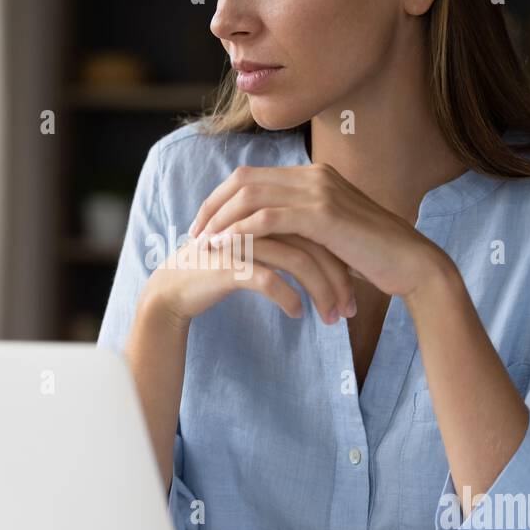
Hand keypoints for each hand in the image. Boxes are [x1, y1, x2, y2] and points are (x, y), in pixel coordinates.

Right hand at [141, 228, 356, 325]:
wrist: (174, 289)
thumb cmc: (222, 271)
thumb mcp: (260, 250)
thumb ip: (288, 241)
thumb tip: (332, 257)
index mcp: (269, 210)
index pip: (319, 228)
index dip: (342, 258)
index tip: (355, 290)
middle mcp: (258, 219)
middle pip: (314, 242)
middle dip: (338, 279)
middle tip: (350, 310)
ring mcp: (244, 239)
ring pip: (298, 261)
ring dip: (320, 293)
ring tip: (331, 319)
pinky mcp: (229, 264)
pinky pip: (270, 280)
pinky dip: (289, 298)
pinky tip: (297, 314)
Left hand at [188, 163, 434, 297]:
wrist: (411, 264)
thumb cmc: (374, 256)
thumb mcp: (332, 235)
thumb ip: (304, 227)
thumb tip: (273, 238)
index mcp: (314, 175)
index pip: (253, 176)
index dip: (221, 199)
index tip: (204, 224)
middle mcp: (314, 175)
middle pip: (244, 180)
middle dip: (212, 207)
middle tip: (193, 234)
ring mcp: (320, 192)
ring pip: (252, 196)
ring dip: (221, 220)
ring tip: (203, 245)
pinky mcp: (324, 215)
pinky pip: (269, 218)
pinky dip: (242, 231)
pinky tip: (225, 248)